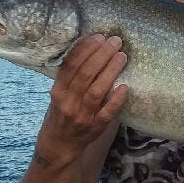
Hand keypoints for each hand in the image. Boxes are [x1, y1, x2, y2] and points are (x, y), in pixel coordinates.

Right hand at [38, 34, 128, 156]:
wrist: (58, 146)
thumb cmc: (60, 115)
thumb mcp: (58, 95)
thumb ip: (69, 77)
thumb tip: (89, 49)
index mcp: (58, 91)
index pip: (70, 65)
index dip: (84, 49)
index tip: (98, 37)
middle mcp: (68, 102)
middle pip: (85, 74)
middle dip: (101, 55)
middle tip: (115, 41)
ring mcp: (82, 115)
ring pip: (96, 91)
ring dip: (110, 71)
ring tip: (122, 56)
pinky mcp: (95, 127)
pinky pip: (107, 113)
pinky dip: (116, 100)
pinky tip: (125, 87)